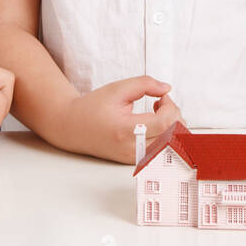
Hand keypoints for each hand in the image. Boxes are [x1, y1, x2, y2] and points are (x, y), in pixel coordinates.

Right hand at [53, 75, 181, 163]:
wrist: (72, 127)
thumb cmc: (93, 106)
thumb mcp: (118, 88)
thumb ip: (145, 84)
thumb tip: (167, 89)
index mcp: (126, 130)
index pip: (165, 122)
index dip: (170, 106)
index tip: (161, 96)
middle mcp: (131, 149)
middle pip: (172, 135)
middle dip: (173, 115)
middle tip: (160, 102)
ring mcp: (133, 158)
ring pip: (169, 145)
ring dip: (170, 126)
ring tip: (156, 112)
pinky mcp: (134, 161)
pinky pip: (160, 150)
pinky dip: (164, 135)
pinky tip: (153, 124)